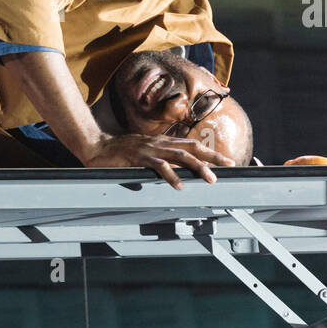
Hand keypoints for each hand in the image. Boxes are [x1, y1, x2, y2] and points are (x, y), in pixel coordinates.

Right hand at [82, 133, 235, 189]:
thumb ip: (159, 158)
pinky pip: (159, 167)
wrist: (97, 146)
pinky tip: (179, 186)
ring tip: (210, 179)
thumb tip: (175, 170)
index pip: (191, 145)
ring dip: (198, 167)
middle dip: (212, 157)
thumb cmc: (119, 152)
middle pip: (192, 148)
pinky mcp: (139, 158)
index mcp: (162, 142)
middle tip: (229, 166)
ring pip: (181, 156)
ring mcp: (150, 149)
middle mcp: (160, 143)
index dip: (210, 153)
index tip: (226, 161)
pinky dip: (171, 176)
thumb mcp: (144, 153)